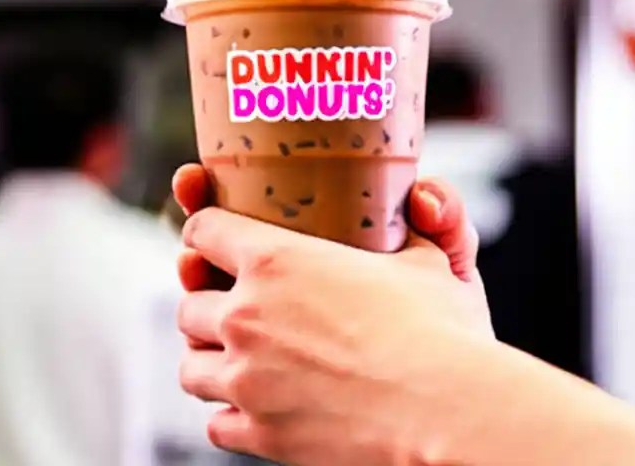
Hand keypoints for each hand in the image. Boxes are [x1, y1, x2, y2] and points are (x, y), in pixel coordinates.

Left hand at [171, 166, 493, 464]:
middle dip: (207, 305)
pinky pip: (215, 423)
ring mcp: (246, 378)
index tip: (212, 240)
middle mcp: (246, 316)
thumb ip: (408, 232)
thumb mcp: (425, 261)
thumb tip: (422, 204)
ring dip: (211, 361)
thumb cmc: (440, 332)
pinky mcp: (260, 432)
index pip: (203, 230)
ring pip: (191, 367)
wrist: (447, 410)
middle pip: (188, 304)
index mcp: (275, 260)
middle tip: (235, 310)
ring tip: (239, 362)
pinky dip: (231, 414)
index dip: (206, 232)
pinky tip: (258, 406)